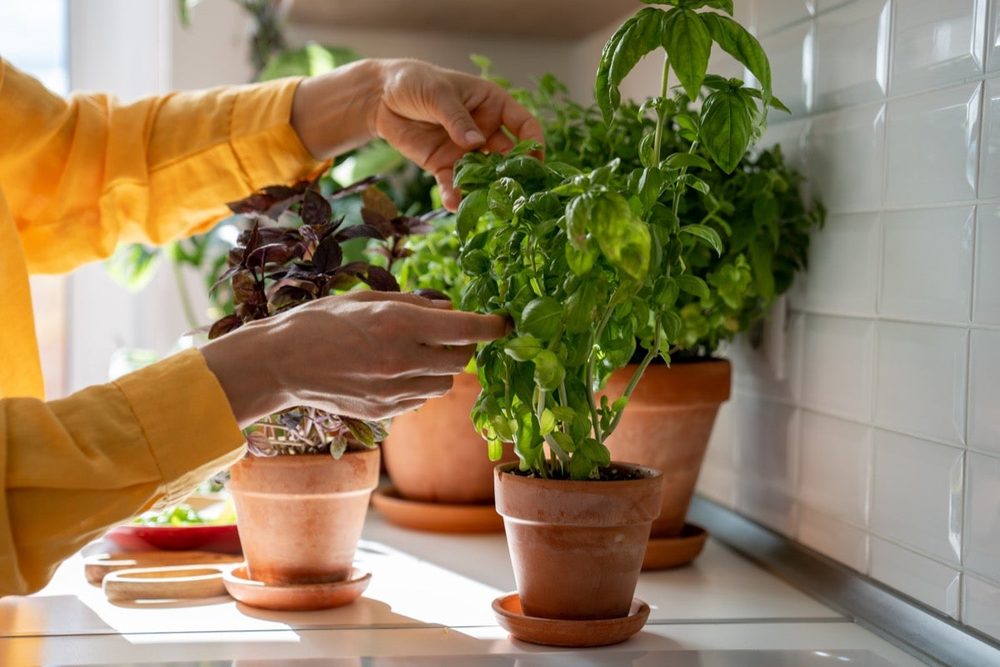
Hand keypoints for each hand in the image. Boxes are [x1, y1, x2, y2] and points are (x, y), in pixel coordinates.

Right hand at [200, 291, 508, 425]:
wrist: (281, 363)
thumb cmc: (321, 321)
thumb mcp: (367, 299)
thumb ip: (414, 305)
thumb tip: (451, 308)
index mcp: (399, 324)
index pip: (467, 328)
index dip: (493, 326)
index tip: (504, 323)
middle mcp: (402, 360)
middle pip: (461, 360)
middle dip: (463, 347)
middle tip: (450, 334)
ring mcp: (394, 391)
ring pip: (444, 385)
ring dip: (441, 369)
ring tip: (414, 353)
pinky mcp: (385, 411)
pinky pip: (420, 399)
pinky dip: (418, 386)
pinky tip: (393, 372)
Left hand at [291, 58, 543, 211]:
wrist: (381, 97)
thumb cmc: (415, 82)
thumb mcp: (438, 94)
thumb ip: (457, 119)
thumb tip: (477, 143)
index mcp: (492, 105)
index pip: (524, 125)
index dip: (534, 143)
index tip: (536, 163)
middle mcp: (485, 130)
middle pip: (507, 156)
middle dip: (512, 174)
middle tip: (515, 193)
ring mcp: (465, 150)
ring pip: (482, 174)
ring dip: (484, 189)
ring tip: (485, 204)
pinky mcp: (444, 165)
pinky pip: (453, 183)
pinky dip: (454, 195)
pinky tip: (454, 204)